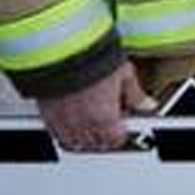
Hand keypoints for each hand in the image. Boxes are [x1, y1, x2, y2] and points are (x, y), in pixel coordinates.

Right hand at [36, 61, 155, 151]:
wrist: (62, 51)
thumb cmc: (92, 59)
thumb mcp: (123, 74)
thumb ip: (136, 94)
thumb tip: (147, 105)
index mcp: (105, 118)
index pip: (116, 139)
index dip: (122, 131)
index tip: (124, 121)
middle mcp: (83, 125)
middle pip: (97, 144)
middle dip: (105, 136)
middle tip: (110, 122)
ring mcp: (63, 122)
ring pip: (75, 143)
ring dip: (85, 138)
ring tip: (92, 123)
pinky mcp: (47, 115)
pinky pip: (56, 135)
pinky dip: (65, 133)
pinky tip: (72, 122)